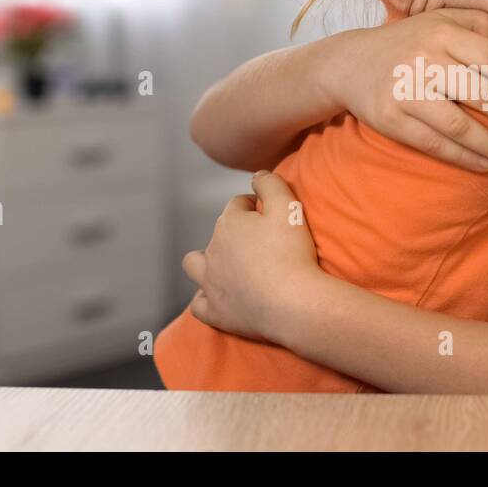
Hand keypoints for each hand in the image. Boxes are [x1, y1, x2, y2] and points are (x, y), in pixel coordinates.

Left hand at [183, 172, 321, 342]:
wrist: (292, 302)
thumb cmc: (292, 253)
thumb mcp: (289, 207)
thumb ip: (271, 183)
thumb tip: (257, 175)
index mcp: (229, 223)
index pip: (238, 205)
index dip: (255, 206)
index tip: (271, 215)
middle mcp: (213, 250)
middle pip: (218, 233)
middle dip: (234, 233)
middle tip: (262, 242)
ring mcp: (210, 283)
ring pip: (194, 265)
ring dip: (205, 262)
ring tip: (227, 266)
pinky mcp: (215, 311)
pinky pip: (199, 304)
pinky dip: (206, 299)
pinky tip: (219, 298)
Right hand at [322, 5, 487, 172]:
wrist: (349, 64)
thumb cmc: (409, 42)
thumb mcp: (441, 20)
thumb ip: (480, 24)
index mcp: (443, 32)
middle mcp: (425, 59)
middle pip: (484, 95)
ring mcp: (406, 90)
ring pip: (460, 125)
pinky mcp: (390, 118)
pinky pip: (433, 142)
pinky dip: (462, 156)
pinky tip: (485, 164)